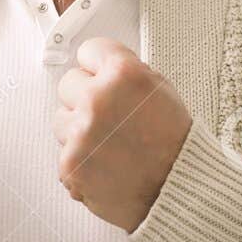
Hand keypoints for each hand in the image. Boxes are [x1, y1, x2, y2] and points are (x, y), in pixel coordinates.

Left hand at [53, 37, 191, 232]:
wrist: (179, 190)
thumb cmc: (176, 144)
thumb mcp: (161, 91)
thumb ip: (127, 74)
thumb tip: (101, 66)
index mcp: (123, 75)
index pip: (89, 50)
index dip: (97, 65)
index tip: (99, 74)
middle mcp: (98, 100)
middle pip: (69, 83)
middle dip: (86, 97)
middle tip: (110, 117)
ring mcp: (80, 133)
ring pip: (62, 119)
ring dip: (79, 129)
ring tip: (110, 144)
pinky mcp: (70, 164)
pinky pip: (64, 152)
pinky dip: (81, 160)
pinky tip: (106, 165)